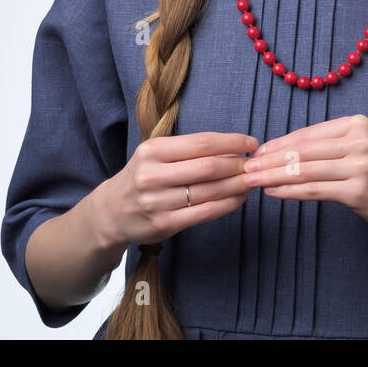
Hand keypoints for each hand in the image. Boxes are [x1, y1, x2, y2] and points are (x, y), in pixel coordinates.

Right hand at [102, 131, 256, 248]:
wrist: (112, 212)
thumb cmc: (143, 177)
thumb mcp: (156, 155)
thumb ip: (188, 150)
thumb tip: (233, 147)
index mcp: (152, 151)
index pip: (201, 143)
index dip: (231, 142)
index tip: (252, 142)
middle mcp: (152, 175)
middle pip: (208, 168)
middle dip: (238, 165)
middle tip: (255, 164)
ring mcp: (157, 202)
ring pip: (210, 191)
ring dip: (237, 185)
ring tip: (252, 180)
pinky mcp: (164, 224)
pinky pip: (205, 213)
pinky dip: (228, 204)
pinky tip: (239, 198)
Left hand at [241, 114, 367, 237]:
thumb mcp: (356, 149)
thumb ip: (325, 146)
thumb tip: (278, 149)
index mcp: (356, 124)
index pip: (308, 134)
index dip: (278, 144)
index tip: (256, 153)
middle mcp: (359, 140)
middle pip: (303, 151)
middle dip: (270, 160)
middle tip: (245, 168)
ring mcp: (360, 165)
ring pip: (305, 170)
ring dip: (273, 176)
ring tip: (252, 181)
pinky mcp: (358, 190)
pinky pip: (314, 189)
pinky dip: (289, 191)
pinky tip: (272, 193)